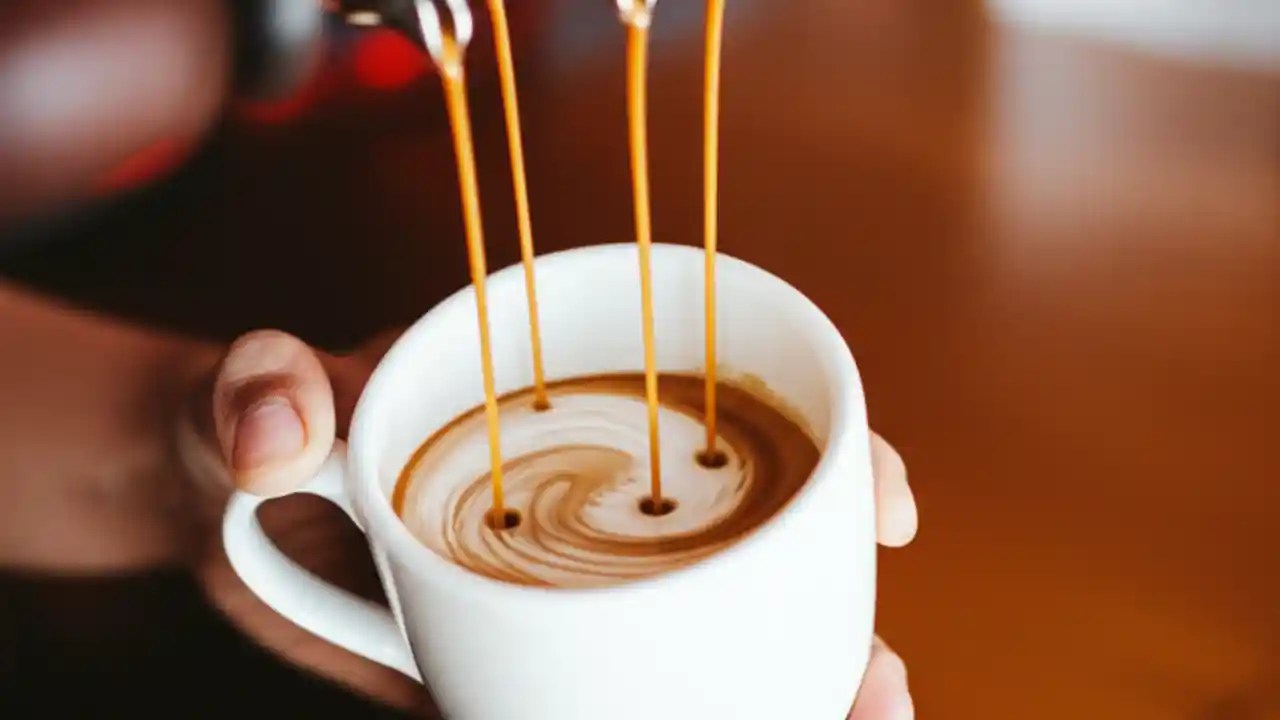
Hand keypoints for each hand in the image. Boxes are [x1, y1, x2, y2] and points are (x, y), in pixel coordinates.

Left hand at [179, 330, 918, 718]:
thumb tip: (279, 434)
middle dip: (833, 607)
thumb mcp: (250, 394)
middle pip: (751, 539)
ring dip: (788, 686)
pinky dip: (692, 715)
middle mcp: (595, 485)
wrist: (216, 495)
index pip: (730, 402)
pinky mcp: (533, 654)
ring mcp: (572, 579)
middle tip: (877, 683)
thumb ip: (254, 388)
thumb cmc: (254, 418)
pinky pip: (630, 690)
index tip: (882, 502)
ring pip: (710, 629)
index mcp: (568, 392)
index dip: (826, 447)